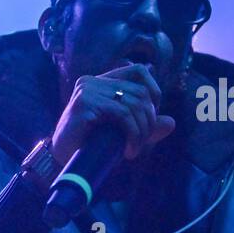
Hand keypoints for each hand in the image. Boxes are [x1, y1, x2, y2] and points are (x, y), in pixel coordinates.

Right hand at [51, 62, 176, 162]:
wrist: (62, 161)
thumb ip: (145, 126)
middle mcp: (92, 81)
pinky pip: (122, 114)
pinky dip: (133, 134)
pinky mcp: (84, 104)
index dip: (154, 92)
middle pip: (140, 91)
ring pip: (133, 104)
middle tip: (144, 141)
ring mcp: (87, 90)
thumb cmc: (90, 146)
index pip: (139, 71)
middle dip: (149, 119)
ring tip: (135, 149)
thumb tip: (171, 123)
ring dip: (141, 131)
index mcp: (101, 81)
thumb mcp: (123, 133)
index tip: (151, 120)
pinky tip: (129, 150)